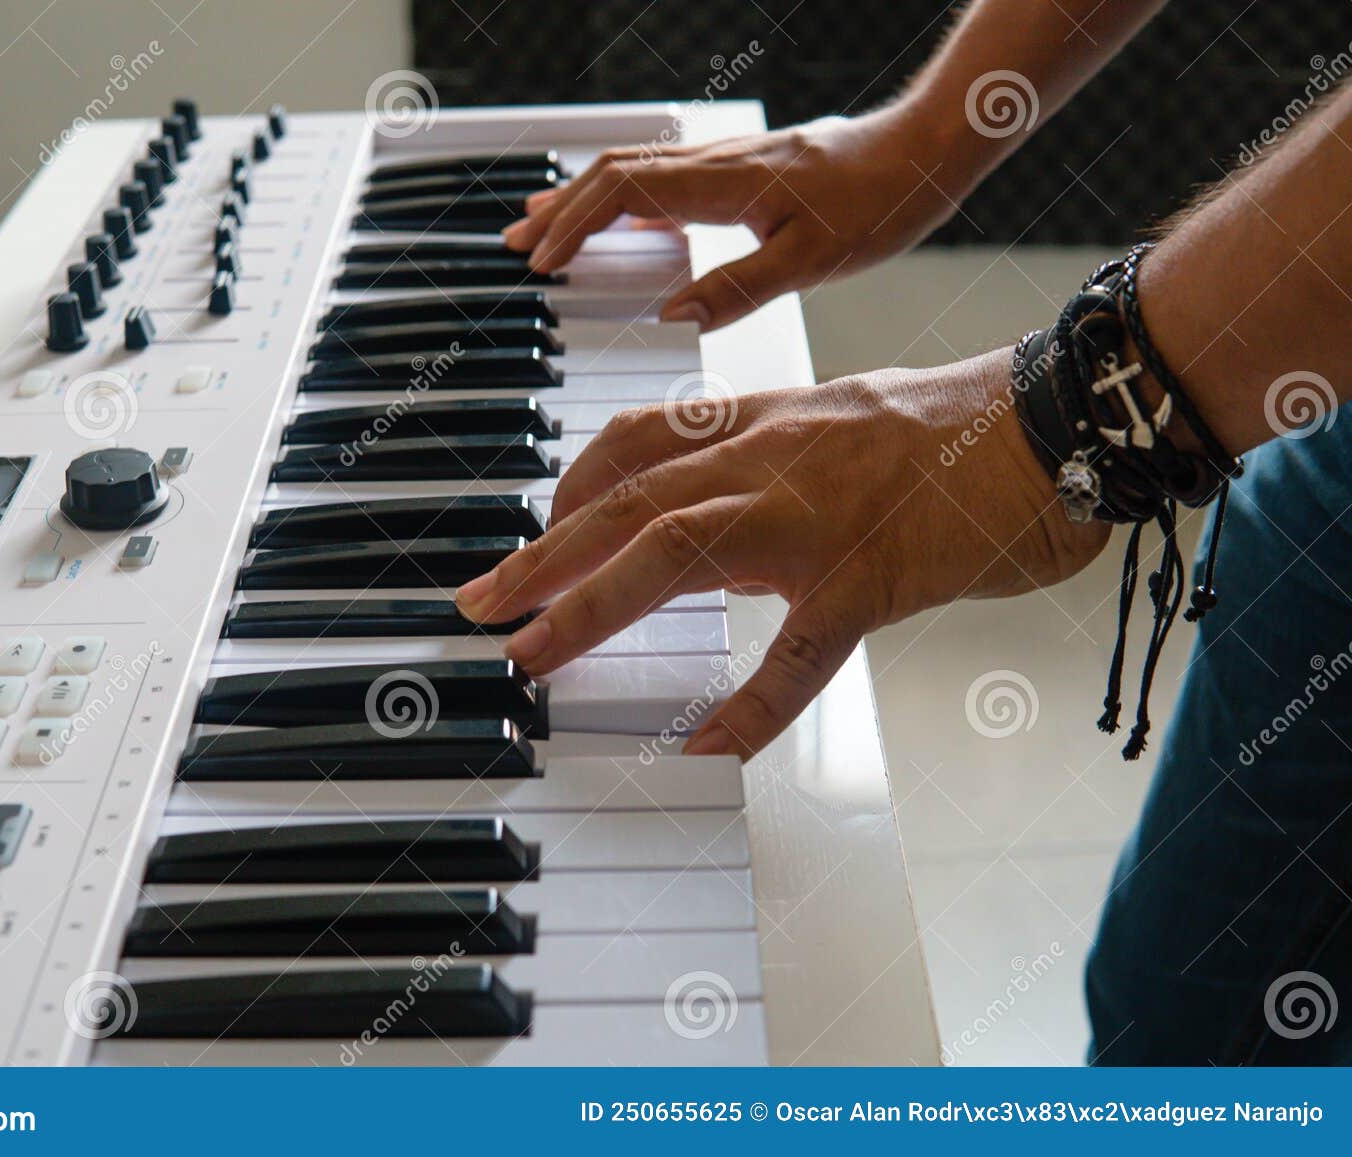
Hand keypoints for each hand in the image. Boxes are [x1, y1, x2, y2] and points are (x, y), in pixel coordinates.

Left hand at [454, 350, 1108, 757]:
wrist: (1061, 415)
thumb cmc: (960, 425)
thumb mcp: (842, 416)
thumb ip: (773, 449)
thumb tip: (719, 494)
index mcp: (765, 419)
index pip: (637, 443)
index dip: (570, 489)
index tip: (537, 533)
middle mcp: (772, 458)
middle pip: (626, 499)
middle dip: (542, 555)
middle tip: (482, 604)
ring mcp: (817, 517)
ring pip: (674, 551)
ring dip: (589, 607)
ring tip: (533, 655)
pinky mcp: (872, 577)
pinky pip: (795, 655)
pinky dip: (747, 708)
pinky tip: (705, 748)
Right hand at [503, 106, 974, 330]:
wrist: (922, 151)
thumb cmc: (878, 200)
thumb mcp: (810, 262)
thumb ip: (737, 289)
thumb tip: (672, 315)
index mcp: (724, 183)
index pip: (623, 192)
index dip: (576, 225)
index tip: (544, 260)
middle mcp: (718, 164)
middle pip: (616, 175)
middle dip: (562, 209)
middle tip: (520, 241)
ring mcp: (729, 163)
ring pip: (638, 172)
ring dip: (587, 199)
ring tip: (548, 226)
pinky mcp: (745, 169)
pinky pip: (667, 178)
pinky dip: (628, 199)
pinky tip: (623, 220)